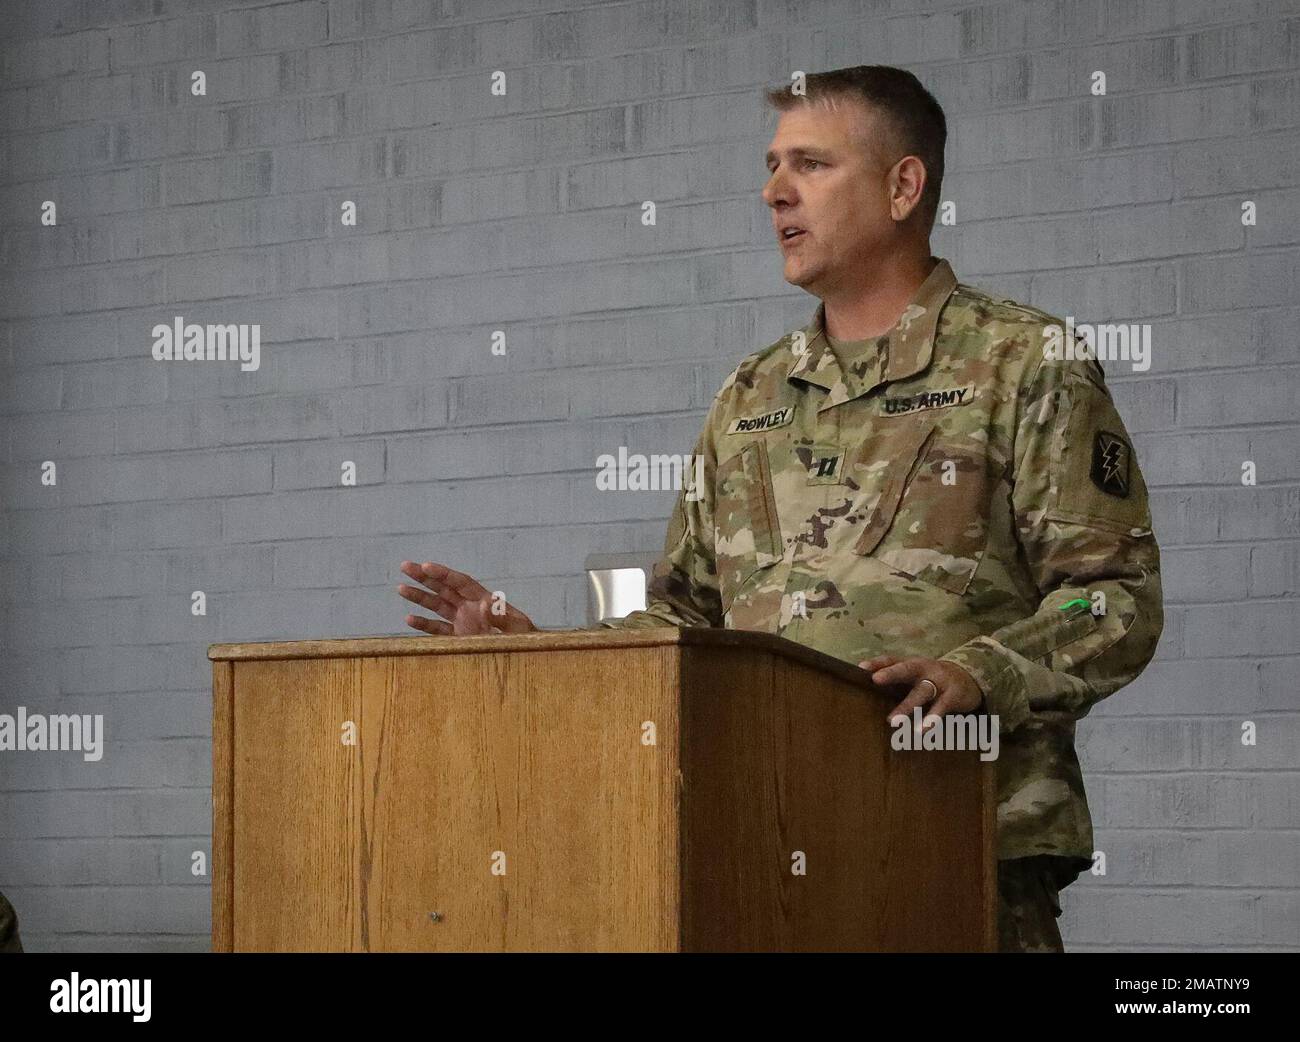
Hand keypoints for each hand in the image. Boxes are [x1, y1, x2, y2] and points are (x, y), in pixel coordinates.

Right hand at [398, 561, 537, 634]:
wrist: (527, 657)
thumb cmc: (527, 640)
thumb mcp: (518, 628)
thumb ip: (501, 617)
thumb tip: (484, 604)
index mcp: (485, 600)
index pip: (461, 582)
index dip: (443, 573)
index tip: (426, 565)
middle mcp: (471, 608)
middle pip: (444, 588)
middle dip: (425, 577)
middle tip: (405, 566)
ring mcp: (464, 622)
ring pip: (437, 606)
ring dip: (420, 597)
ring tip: (400, 588)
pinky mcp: (460, 639)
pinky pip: (438, 630)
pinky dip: (424, 624)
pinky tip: (409, 618)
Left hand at [858, 654, 984, 730]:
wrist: (969, 679)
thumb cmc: (932, 679)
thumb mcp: (915, 675)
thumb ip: (896, 680)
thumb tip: (866, 690)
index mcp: (913, 663)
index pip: (893, 659)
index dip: (878, 662)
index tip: (861, 667)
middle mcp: (925, 669)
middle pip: (907, 669)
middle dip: (892, 673)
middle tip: (876, 679)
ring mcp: (940, 681)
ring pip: (922, 692)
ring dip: (907, 706)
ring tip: (892, 721)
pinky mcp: (953, 696)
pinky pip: (941, 708)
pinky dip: (931, 720)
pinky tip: (921, 731)